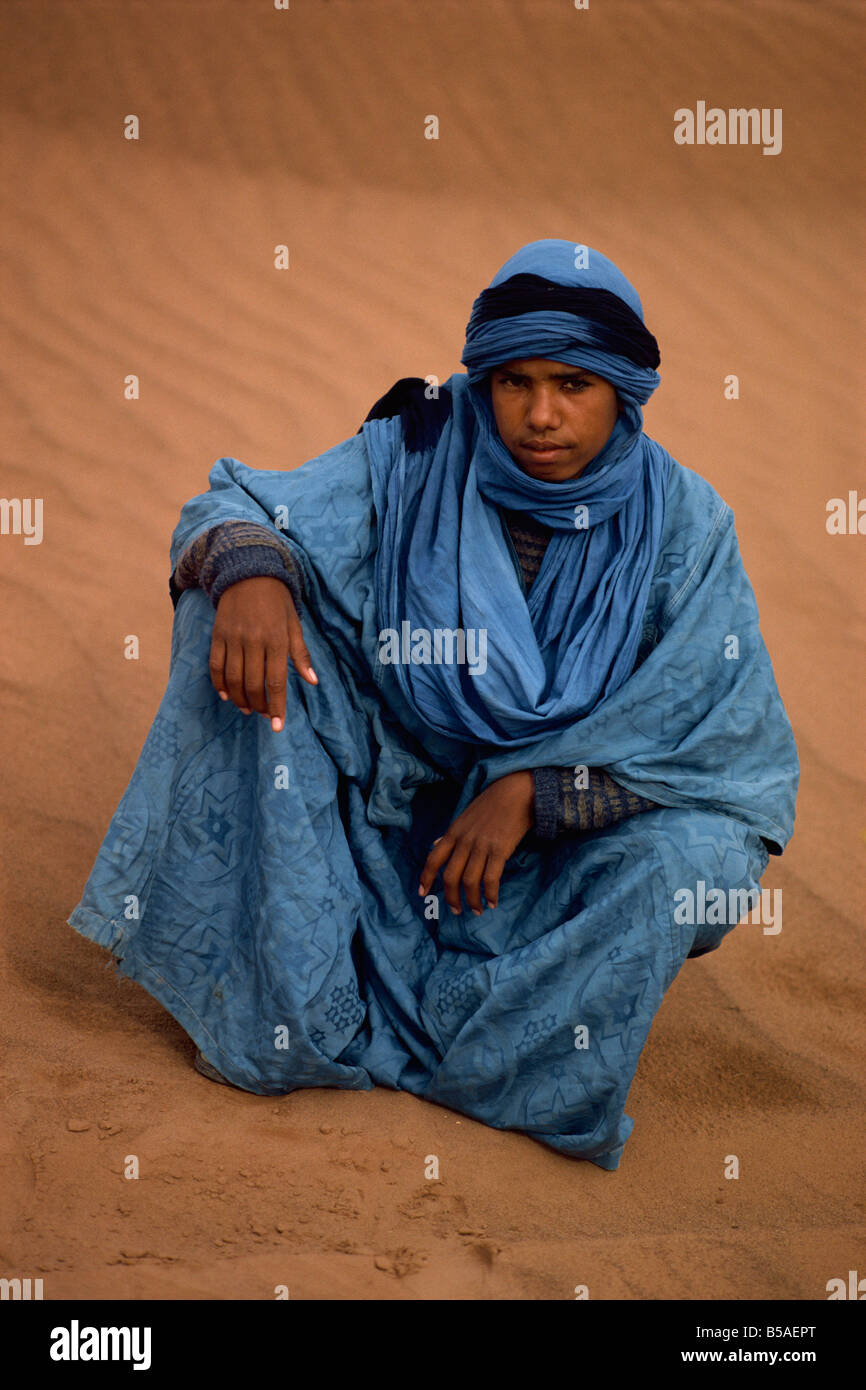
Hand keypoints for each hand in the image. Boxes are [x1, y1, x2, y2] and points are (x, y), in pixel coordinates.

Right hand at [209, 576, 317, 731]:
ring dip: (239, 699)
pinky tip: (226, 695)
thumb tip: (313, 682)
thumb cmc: (277, 602)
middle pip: (254, 684)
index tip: (277, 726)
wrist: (249, 572)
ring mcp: (233, 638)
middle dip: (259, 706)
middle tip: (263, 715)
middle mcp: (254, 641)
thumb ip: (301, 655)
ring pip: (233, 678)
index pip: (276, 682)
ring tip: (246, 709)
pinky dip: (219, 684)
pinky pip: (215, 665)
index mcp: (277, 640)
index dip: (276, 706)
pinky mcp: (218, 635)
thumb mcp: (294, 624)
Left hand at [417, 771, 534, 915]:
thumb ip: (451, 834)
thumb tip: (435, 844)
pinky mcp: (500, 850)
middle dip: (451, 897)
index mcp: (454, 832)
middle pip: (450, 876)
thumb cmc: (492, 804)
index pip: (433, 859)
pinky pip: (490, 879)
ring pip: (469, 881)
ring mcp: (481, 846)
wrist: (517, 792)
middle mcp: (464, 841)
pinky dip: (490, 894)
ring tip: (476, 911)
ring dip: (472, 900)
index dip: (426, 878)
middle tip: (455, 911)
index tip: (423, 894)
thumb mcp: (465, 816)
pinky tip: (492, 902)